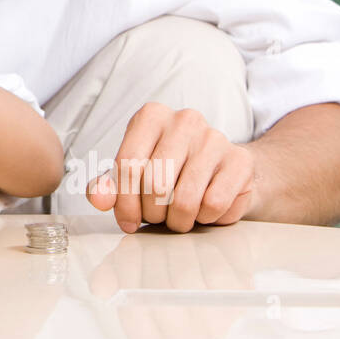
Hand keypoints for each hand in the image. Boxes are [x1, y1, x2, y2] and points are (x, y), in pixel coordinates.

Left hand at [86, 102, 256, 232]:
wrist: (222, 172)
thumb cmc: (169, 173)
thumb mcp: (132, 176)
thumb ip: (107, 186)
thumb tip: (99, 199)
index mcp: (151, 116)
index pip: (128, 165)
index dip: (125, 202)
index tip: (128, 222)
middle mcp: (184, 120)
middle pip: (155, 185)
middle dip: (153, 213)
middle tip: (158, 216)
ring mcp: (215, 138)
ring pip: (185, 200)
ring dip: (178, 221)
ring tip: (179, 216)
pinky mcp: (240, 161)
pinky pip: (214, 205)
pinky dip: (206, 218)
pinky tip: (204, 209)